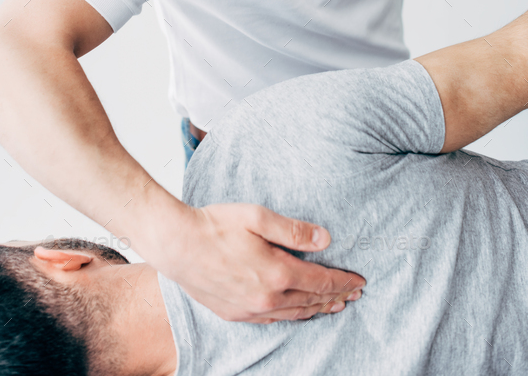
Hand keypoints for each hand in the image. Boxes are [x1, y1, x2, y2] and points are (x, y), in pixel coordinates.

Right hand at [158, 201, 364, 322]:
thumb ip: (293, 230)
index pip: (321, 282)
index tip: (360, 281)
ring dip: (316, 310)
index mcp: (277, 273)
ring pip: (294, 315)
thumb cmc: (215, 225)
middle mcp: (266, 297)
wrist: (177, 244)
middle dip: (336, 297)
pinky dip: (291, 316)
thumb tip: (325, 239)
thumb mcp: (257, 216)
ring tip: (333, 307)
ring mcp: (250, 309)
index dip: (343, 281)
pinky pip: (272, 320)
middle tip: (354, 294)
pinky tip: (295, 312)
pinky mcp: (235, 313)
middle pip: (311, 302)